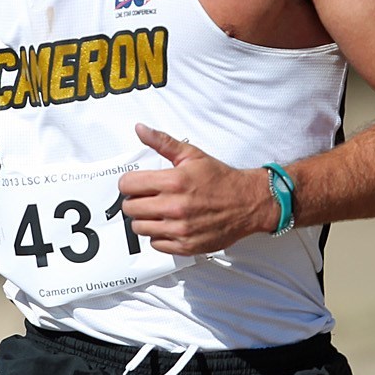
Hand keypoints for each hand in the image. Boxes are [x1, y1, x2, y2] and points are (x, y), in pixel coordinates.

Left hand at [118, 124, 275, 256]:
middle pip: (130, 208)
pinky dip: (158, 235)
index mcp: (173, 181)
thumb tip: (141, 129)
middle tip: (147, 197)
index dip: (129, 183)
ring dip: (144, 220)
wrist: (247, 202)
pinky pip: (155, 244)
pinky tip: (169, 224)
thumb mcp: (192, 154)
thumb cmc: (220, 180)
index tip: (135, 184)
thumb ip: (162, 142)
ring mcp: (180, 228)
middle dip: (135, 201)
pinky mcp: (186, 245)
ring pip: (139, 228)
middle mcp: (175, 206)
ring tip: (158, 211)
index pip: (128, 185)